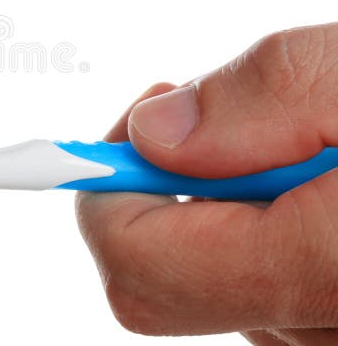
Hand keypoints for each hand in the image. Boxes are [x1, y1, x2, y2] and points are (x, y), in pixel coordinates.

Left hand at [75, 24, 337, 343]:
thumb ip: (259, 100)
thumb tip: (156, 132)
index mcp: (320, 272)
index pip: (132, 259)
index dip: (107, 187)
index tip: (122, 135)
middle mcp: (320, 331)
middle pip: (161, 272)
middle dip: (167, 186)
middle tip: (229, 124)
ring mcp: (324, 337)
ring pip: (208, 280)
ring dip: (219, 207)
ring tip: (292, 155)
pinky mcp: (328, 323)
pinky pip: (256, 290)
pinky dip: (256, 234)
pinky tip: (310, 193)